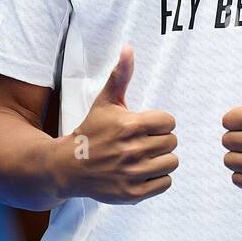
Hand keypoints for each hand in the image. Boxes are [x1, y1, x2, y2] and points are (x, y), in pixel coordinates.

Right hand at [59, 46, 177, 204]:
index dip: (158, 122)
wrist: (69, 166)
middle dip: (159, 140)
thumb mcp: (105, 101)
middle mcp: (133, 150)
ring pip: (171, 162)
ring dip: (160, 159)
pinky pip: (166, 183)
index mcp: (130, 125)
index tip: (144, 126)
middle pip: (172, 142)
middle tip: (142, 142)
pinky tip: (142, 172)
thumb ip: (121, 75)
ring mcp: (133, 173)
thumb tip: (128, 48)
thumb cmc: (92, 131)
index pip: (169, 121)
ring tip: (143, 157)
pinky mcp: (134, 193)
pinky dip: (158, 178)